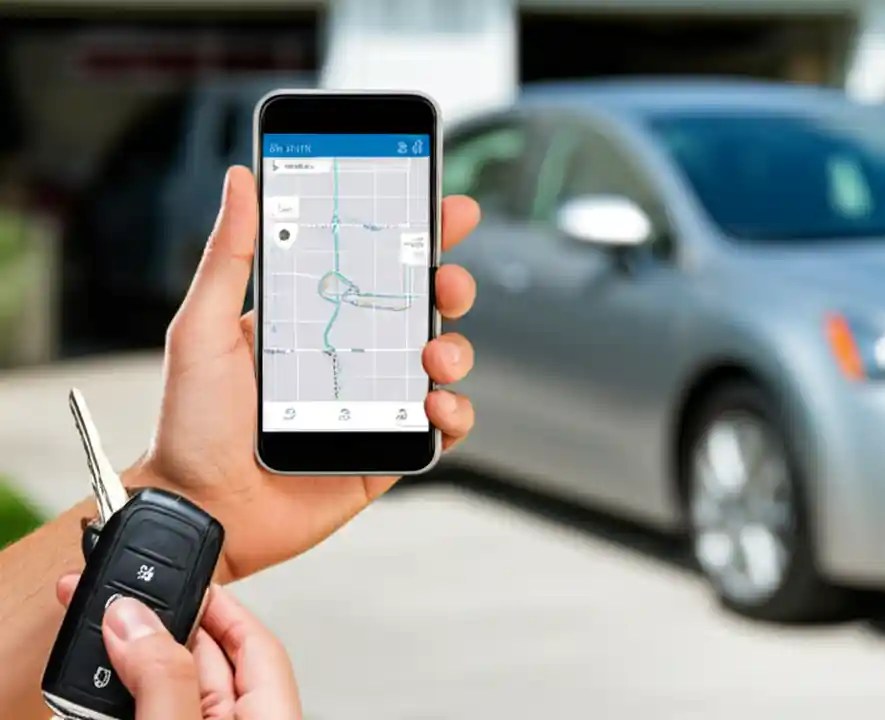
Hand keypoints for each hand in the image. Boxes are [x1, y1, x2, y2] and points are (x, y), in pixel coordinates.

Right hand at [56, 576, 300, 719]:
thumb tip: (135, 622)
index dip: (218, 603)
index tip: (177, 576)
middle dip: (161, 628)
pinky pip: (150, 713)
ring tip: (96, 643)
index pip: (257, 643)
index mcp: (271, 716)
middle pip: (208, 663)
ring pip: (171, 691)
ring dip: (133, 663)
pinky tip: (93, 689)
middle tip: (118, 604)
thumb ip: (165, 681)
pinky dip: (124, 699)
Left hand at [131, 166, 478, 580]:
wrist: (202, 509)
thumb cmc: (193, 424)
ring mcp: (377, 405)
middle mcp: (354, 356)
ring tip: (433, 357)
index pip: (378, 266)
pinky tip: (434, 407)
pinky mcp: (390, 451)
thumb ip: (230, 255)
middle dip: (450, 285)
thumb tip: (241, 179)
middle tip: (444, 282)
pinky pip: (442, 427)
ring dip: (456, 349)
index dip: (419, 235)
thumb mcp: (203, 327)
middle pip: (424, 308)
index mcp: (317, 318)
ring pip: (443, 363)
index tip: (447, 208)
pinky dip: (454, 413)